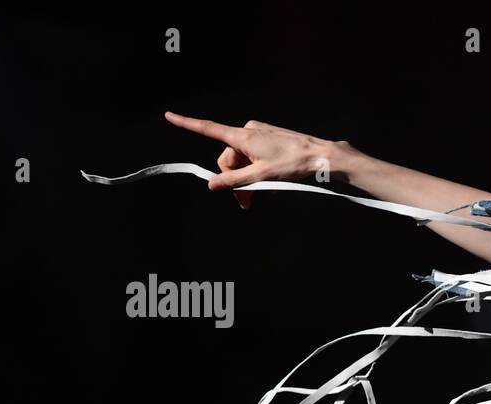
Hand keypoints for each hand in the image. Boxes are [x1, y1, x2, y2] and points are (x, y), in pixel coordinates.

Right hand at [163, 111, 347, 209]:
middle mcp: (248, 131)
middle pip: (229, 158)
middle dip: (234, 180)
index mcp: (242, 136)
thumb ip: (234, 181)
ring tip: (260, 195)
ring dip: (247, 179)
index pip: (208, 129)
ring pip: (243, 160)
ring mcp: (260, 134)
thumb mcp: (261, 176)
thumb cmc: (293, 163)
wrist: (321, 155)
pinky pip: (255, 156)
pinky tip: (270, 181)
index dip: (187, 123)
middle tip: (245, 202)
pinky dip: (257, 171)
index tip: (168, 115)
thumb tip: (211, 184)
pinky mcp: (270, 139)